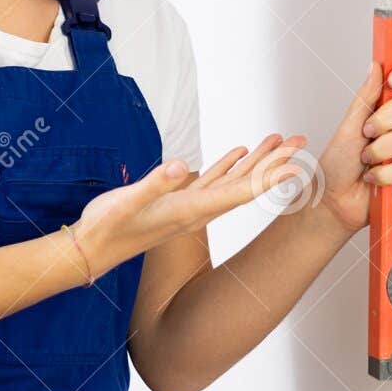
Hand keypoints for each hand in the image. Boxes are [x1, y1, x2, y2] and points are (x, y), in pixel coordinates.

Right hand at [73, 134, 309, 271]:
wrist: (91, 250)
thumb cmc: (107, 227)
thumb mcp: (126, 203)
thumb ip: (154, 184)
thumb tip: (181, 165)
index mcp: (191, 210)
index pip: (241, 192)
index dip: (270, 178)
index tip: (298, 164)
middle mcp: (197, 211)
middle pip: (247, 185)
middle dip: (275, 163)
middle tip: (300, 140)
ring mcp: (189, 207)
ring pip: (234, 181)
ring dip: (258, 162)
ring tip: (278, 141)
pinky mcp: (177, 202)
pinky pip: (213, 181)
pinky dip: (229, 166)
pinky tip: (237, 153)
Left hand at [314, 59, 391, 234]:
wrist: (334, 199)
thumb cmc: (337, 164)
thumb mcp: (347, 125)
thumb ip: (365, 97)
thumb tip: (376, 66)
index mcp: (388, 110)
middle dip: (388, 118)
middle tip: (368, 131)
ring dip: (381, 149)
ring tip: (366, 159)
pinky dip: (384, 173)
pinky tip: (374, 176)